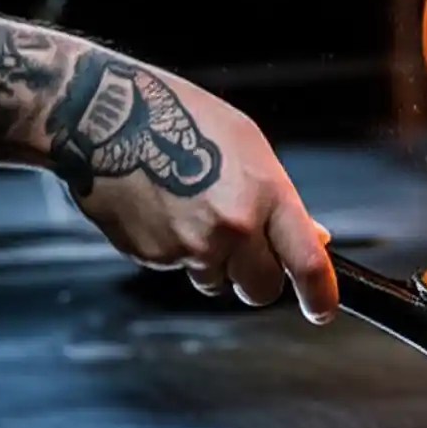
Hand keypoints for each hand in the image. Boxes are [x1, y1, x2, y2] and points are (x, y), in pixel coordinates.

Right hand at [44, 50, 338, 322]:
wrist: (104, 117)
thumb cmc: (180, 116)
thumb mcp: (248, 145)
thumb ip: (280, 199)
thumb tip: (314, 238)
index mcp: (265, 193)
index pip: (307, 263)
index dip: (321, 296)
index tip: (322, 310)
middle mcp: (232, 226)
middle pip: (262, 289)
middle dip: (258, 278)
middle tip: (245, 251)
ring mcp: (190, 245)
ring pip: (216, 281)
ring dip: (213, 262)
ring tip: (192, 210)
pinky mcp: (153, 256)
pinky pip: (178, 268)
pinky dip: (176, 249)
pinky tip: (164, 209)